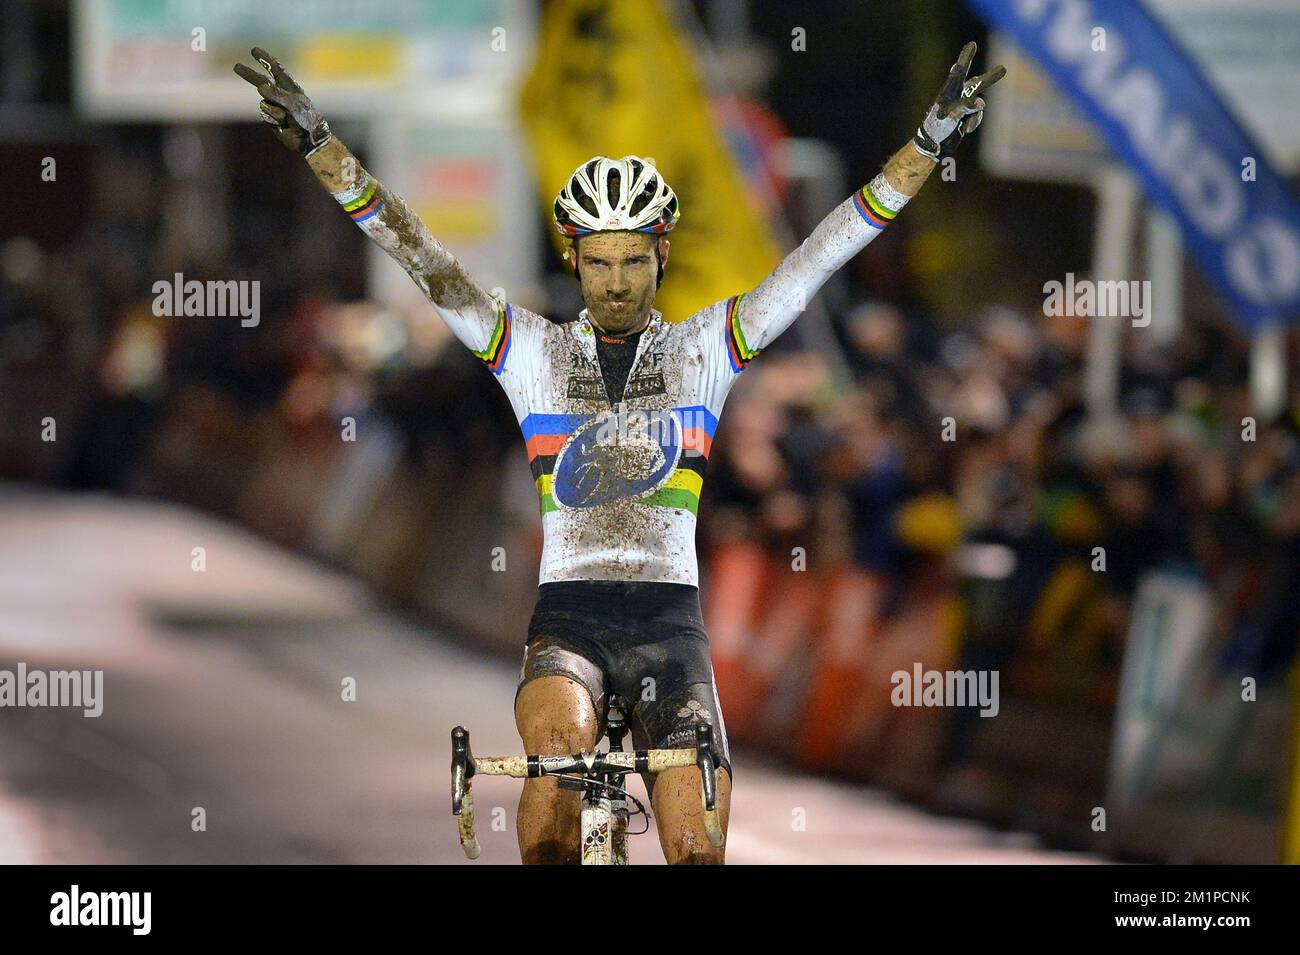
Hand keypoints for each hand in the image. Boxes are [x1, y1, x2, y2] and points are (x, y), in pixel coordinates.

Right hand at [233, 47, 331, 156]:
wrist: (309, 140)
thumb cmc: (306, 119)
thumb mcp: (294, 104)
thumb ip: (277, 94)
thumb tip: (259, 87)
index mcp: (289, 86)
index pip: (275, 69)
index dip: (265, 59)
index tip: (254, 50)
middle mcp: (281, 94)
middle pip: (261, 81)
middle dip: (249, 75)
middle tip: (236, 67)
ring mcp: (275, 105)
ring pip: (264, 102)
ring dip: (274, 110)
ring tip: (286, 118)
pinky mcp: (271, 117)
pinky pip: (265, 114)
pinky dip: (273, 118)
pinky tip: (283, 124)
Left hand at [913, 42, 1005, 160]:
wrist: (933, 145)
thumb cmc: (937, 127)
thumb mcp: (952, 115)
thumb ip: (966, 106)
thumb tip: (981, 103)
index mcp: (950, 90)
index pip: (960, 70)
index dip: (967, 57)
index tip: (972, 44)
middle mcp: (957, 95)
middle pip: (977, 84)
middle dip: (989, 78)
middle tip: (1002, 69)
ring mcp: (963, 106)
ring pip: (978, 105)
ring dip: (974, 117)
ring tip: (964, 127)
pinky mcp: (966, 116)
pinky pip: (977, 116)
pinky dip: (973, 123)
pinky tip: (963, 130)